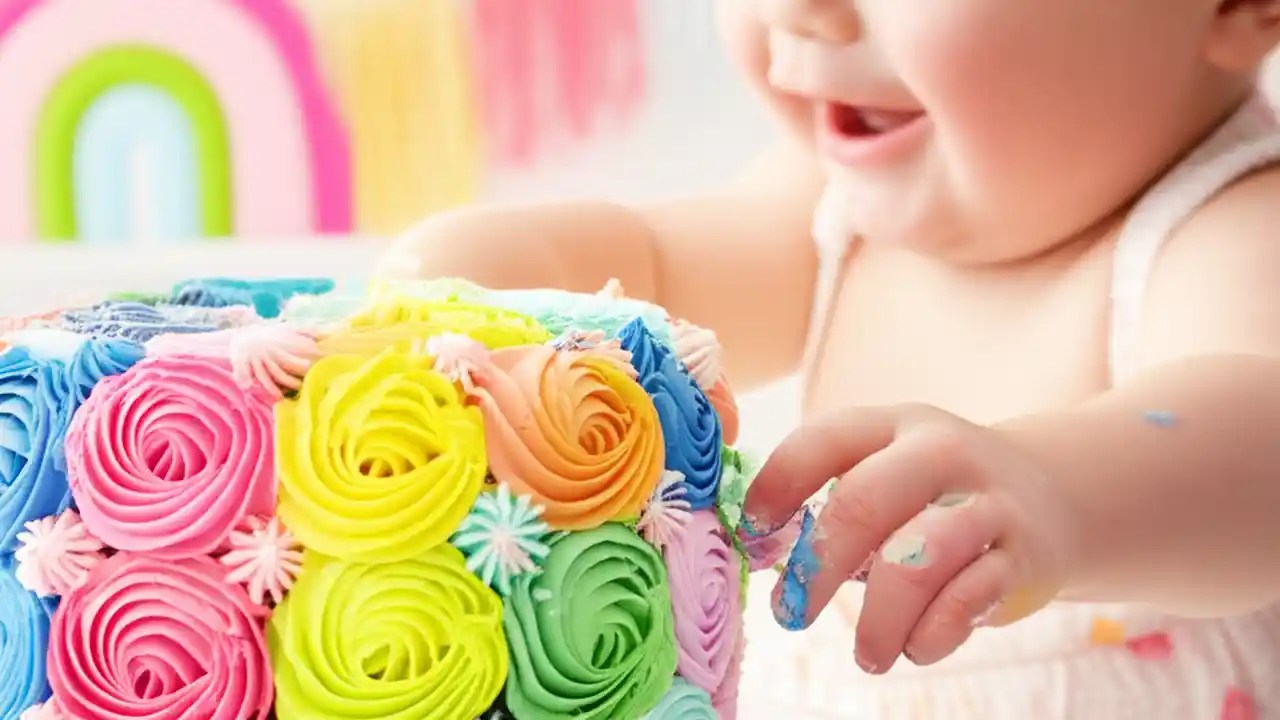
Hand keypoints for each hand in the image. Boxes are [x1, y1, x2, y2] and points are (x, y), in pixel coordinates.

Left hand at [741, 403, 1079, 673]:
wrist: (1054, 493)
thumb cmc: (938, 493)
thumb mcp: (889, 469)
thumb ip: (833, 499)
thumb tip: (763, 549)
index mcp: (893, 426)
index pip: (822, 442)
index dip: (777, 487)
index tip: (752, 535)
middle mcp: (941, 453)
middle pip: (864, 502)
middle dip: (816, 566)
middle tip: (791, 612)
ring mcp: (987, 502)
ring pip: (918, 559)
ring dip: (878, 617)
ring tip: (866, 653)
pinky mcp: (1022, 555)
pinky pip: (968, 599)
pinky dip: (932, 634)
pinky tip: (915, 647)